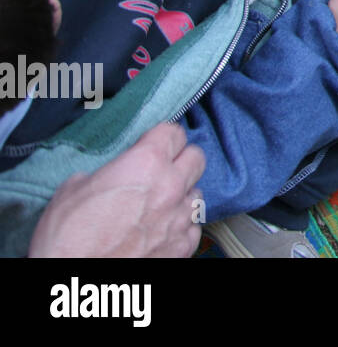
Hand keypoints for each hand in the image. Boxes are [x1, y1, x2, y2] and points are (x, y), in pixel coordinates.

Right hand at [29, 123, 205, 257]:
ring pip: (197, 193)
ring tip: (160, 203)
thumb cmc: (67, 238)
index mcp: (146, 163)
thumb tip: (105, 178)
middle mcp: (170, 187)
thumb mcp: (72, 189)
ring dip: (182, 194)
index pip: (173, 132)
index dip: (162, 136)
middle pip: (196, 158)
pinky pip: (193, 226)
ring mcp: (180, 218)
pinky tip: (163, 228)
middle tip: (164, 167)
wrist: (75, 278)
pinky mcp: (183, 246)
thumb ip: (101, 174)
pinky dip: (181, 225)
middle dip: (181, 159)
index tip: (155, 142)